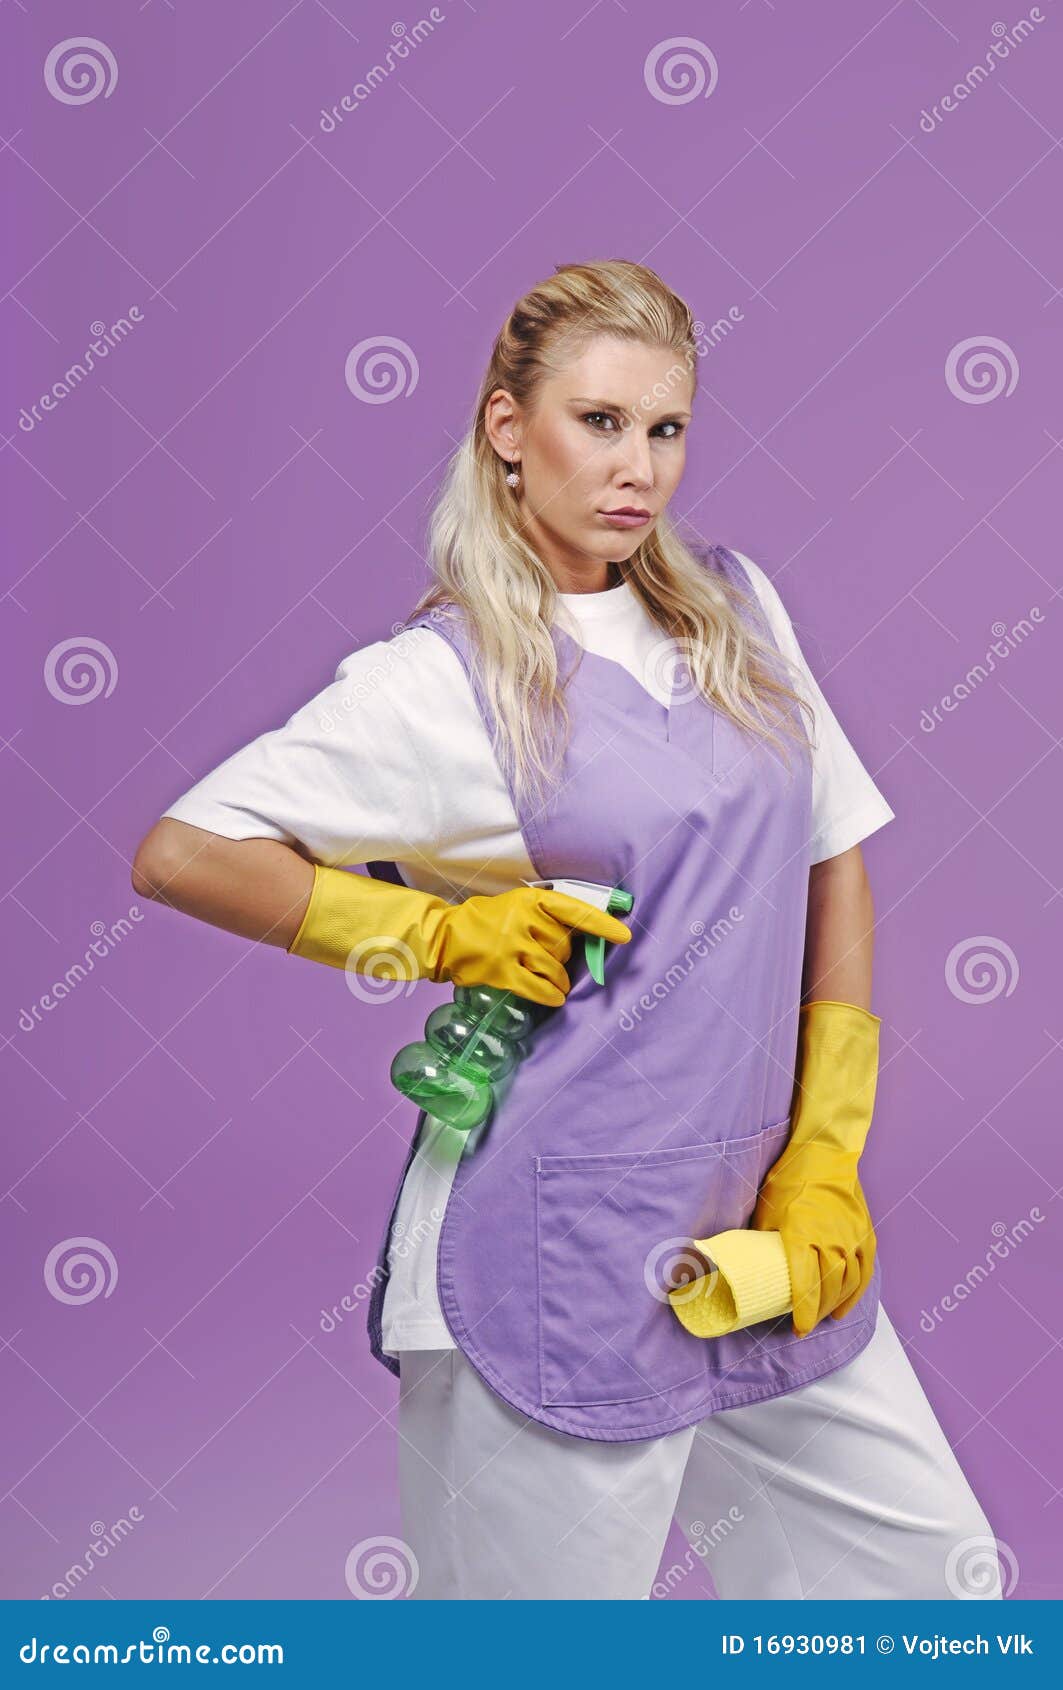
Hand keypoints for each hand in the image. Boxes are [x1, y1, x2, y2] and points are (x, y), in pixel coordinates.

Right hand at [287, 867, 630, 1006]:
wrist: (442, 938)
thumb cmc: (485, 921)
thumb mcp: (516, 906)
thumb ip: (546, 918)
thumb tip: (583, 938)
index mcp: (530, 899)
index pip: (575, 910)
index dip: (603, 924)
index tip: (626, 935)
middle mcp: (522, 921)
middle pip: (564, 947)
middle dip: (563, 958)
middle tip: (545, 958)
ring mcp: (511, 946)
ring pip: (555, 970)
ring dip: (559, 980)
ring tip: (552, 982)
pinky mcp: (501, 972)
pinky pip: (539, 989)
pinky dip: (551, 996)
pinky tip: (553, 997)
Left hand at [751, 1147, 875, 1335]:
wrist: (824, 1153)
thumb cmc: (789, 1180)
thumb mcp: (767, 1210)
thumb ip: (765, 1240)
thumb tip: (752, 1264)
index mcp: (801, 1236)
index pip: (805, 1287)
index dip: (804, 1313)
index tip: (799, 1330)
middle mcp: (830, 1241)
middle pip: (829, 1288)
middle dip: (818, 1313)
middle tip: (806, 1326)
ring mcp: (851, 1237)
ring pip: (849, 1283)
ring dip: (837, 1304)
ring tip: (825, 1317)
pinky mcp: (865, 1233)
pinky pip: (865, 1270)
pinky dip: (858, 1291)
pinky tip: (847, 1304)